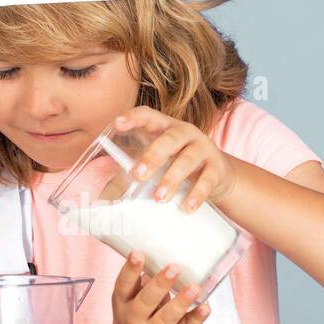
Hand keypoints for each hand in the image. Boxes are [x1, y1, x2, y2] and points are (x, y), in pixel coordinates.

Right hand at [107, 251, 210, 323]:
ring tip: (193, 287)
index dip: (130, 269)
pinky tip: (206, 307)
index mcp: (123, 302)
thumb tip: (162, 255)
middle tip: (173, 268)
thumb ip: (142, 283)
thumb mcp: (129, 302)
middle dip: (160, 284)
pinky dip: (197, 317)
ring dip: (181, 301)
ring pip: (167, 316)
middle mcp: (135, 318)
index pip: (124, 285)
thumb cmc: (135, 319)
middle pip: (147, 300)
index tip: (137, 253)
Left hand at [113, 107, 237, 209]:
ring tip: (159, 198)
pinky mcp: (217, 167)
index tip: (117, 124)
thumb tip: (106, 195)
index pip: (149, 116)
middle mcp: (185, 133)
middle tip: (137, 175)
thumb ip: (138, 169)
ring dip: (172, 179)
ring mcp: (203, 148)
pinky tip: (187, 207)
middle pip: (168, 140)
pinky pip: (208, 179)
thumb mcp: (160, 161)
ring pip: (187, 160)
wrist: (217, 173)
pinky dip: (197, 194)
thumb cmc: (177, 165)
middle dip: (152, 157)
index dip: (134, 118)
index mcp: (165, 128)